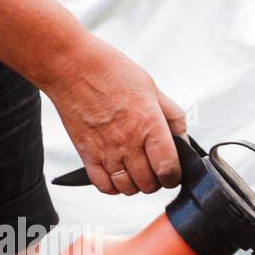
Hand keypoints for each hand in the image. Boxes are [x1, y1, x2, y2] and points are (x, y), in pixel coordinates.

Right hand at [42, 34, 186, 195]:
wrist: (71, 66)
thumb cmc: (111, 72)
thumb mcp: (153, 89)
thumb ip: (172, 117)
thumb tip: (184, 141)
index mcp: (149, 125)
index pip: (168, 169)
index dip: (174, 176)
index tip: (173, 172)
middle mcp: (128, 142)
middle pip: (149, 184)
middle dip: (156, 181)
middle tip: (154, 170)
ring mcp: (106, 151)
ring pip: (128, 188)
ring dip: (135, 185)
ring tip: (135, 171)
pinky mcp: (87, 154)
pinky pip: (104, 186)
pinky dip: (113, 186)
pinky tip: (117, 174)